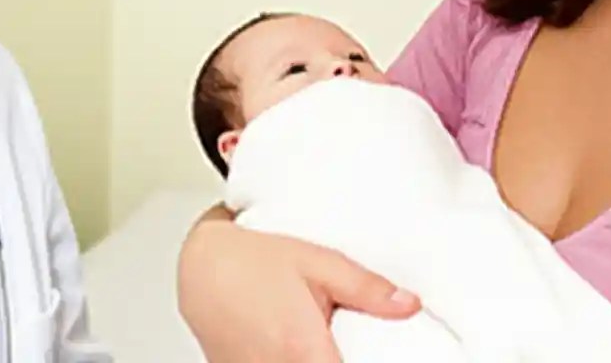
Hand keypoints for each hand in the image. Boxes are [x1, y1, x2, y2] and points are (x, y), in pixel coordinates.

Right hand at [177, 207, 419, 362]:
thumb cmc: (252, 258)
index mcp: (303, 350)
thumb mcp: (316, 262)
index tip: (369, 355)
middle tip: (342, 342)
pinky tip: (293, 348)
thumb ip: (366, 288)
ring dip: (313, 361)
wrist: (201, 263)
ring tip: (318, 343)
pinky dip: (287, 361)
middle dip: (337, 359)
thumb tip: (409, 305)